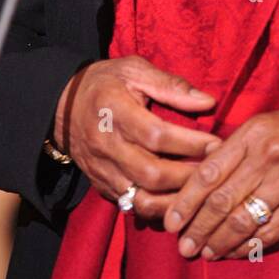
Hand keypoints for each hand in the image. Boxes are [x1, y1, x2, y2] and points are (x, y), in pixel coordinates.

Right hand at [53, 56, 221, 218]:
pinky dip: (158, 208)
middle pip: (151, 172)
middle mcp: (106, 145)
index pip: (156, 134)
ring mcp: (102, 170)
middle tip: (215, 170)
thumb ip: (170, 85)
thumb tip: (207, 102)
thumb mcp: (134, 70)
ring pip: (142, 198)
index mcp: (114, 110)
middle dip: (187, 176)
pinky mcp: (102, 186)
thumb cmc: (106, 83)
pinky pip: (132, 207)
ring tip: (202, 191)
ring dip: (175, 200)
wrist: (64, 105)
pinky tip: (180, 201)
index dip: (188, 143)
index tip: (215, 143)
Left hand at [161, 103, 278, 259]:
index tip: (171, 220)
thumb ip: (237, 147)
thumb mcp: (267, 123)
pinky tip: (235, 253)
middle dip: (198, 228)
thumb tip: (201, 174)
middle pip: (221, 201)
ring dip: (219, 242)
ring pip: (242, 221)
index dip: (185, 201)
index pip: (208, 171)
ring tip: (205, 253)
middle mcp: (267, 156)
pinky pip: (270, 232)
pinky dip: (249, 246)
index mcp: (252, 133)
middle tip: (183, 246)